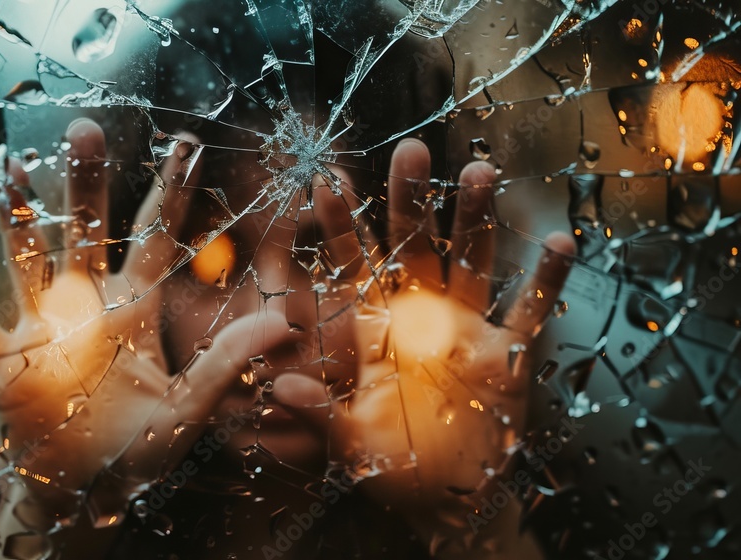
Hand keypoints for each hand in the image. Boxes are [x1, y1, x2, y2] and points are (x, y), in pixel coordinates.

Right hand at [0, 119, 295, 522]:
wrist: (87, 488)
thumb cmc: (141, 450)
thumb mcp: (188, 408)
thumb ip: (227, 363)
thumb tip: (283, 323)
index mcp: (135, 311)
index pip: (154, 239)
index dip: (169, 193)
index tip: (184, 144)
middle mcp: (87, 305)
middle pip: (86, 231)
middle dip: (86, 183)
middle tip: (86, 128)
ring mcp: (42, 327)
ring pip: (28, 258)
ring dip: (18, 218)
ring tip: (10, 170)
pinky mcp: (5, 360)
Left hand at [273, 139, 574, 553]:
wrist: (450, 499)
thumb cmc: (396, 466)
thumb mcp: (351, 443)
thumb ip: (320, 413)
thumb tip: (281, 387)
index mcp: (378, 328)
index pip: (356, 265)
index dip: (342, 225)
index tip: (325, 181)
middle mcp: (421, 316)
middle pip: (416, 245)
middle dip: (412, 200)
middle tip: (410, 150)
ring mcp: (467, 330)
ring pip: (472, 261)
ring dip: (477, 219)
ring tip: (480, 171)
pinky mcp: (508, 355)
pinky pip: (530, 310)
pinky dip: (545, 279)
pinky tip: (557, 242)